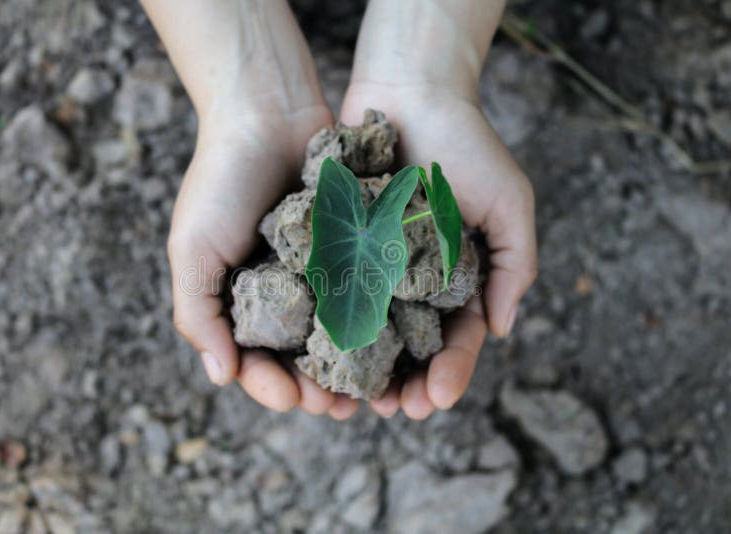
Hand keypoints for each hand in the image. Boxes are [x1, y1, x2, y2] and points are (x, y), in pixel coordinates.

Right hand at [149, 0, 361, 418]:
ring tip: (371, 391)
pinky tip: (395, 343)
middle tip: (337, 407)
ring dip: (352, 368)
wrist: (267, 110)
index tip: (291, 398)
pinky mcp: (354, 248)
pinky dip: (379, 322)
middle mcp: (281, 292)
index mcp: (239, 299)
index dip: (270, 385)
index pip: (253, 360)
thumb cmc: (220, 180)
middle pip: (301, 357)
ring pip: (340, 335)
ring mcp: (320, 272)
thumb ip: (197, 313)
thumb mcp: (192, 248)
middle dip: (317, 387)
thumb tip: (222, 377)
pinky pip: (368, 293)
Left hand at [339, 77, 536, 420]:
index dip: (450, 372)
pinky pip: (329, 291)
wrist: (409, 91)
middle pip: (408, 347)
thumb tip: (501, 329)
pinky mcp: (336, 244)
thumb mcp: (509, 203)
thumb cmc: (466, 144)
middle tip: (394, 412)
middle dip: (403, 383)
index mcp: (456, 277)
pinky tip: (316, 353)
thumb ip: (515, 265)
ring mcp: (372, 264)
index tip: (436, 399)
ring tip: (354, 400)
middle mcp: (412, 279)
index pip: (457, 338)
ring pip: (365, 332)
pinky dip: (324, 325)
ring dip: (361, 369)